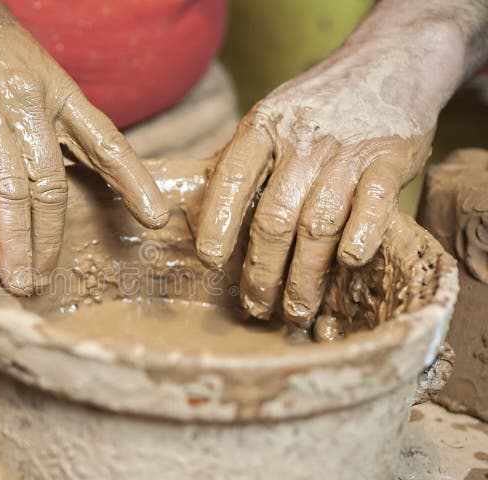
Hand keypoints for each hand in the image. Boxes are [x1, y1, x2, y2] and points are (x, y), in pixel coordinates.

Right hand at [0, 1, 167, 294]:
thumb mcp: (43, 79)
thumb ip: (60, 128)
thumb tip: (76, 182)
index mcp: (60, 96)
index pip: (106, 144)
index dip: (133, 181)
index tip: (155, 219)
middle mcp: (27, 103)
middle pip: (49, 181)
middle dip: (50, 237)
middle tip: (44, 280)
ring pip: (4, 181)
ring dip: (10, 236)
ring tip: (13, 277)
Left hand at [195, 40, 436, 327]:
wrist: (390, 62)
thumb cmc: (317, 103)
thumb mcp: (270, 116)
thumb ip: (240, 159)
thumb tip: (196, 208)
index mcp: (263, 128)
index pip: (232, 178)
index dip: (217, 222)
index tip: (208, 261)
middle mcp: (301, 140)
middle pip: (274, 217)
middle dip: (262, 271)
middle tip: (256, 307)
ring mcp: (346, 151)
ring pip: (318, 224)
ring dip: (306, 275)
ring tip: (295, 311)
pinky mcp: (389, 161)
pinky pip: (371, 209)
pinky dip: (359, 240)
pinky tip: (347, 265)